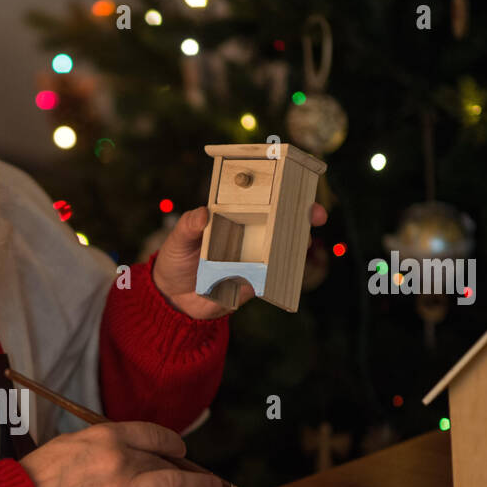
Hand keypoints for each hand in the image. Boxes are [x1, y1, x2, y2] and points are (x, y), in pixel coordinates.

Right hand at [19, 422, 221, 486]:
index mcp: (106, 434)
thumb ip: (99, 446)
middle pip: (165, 461)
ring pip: (173, 485)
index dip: (171, 442)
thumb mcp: (69, 444)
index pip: (152, 433)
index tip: (180, 451)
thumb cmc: (37, 475)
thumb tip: (120, 452)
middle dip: (187, 469)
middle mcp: (121, 458)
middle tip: (203, 475)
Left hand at [151, 204, 328, 318]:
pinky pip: (267, 281)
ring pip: (281, 253)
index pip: (264, 203)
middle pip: (282, 226)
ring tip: (299, 243)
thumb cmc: (177, 259)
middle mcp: (249, 238)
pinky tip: (269, 274)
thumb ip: (189, 225)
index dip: (285, 196)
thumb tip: (203, 213)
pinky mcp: (251, 285)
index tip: (300, 190)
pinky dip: (271, 278)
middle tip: (314, 216)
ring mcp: (253, 262)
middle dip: (302, 220)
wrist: (172, 296)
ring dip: (293, 248)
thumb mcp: (178, 239)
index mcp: (235, 219)